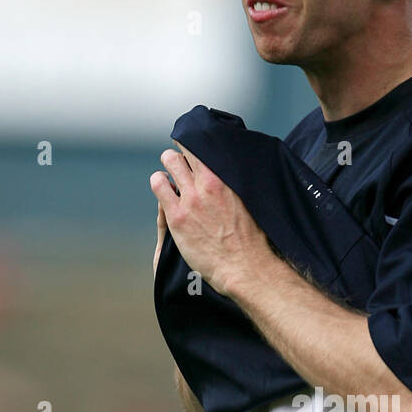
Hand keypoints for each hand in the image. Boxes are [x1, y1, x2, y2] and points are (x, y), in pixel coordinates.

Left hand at [149, 141, 269, 298]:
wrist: (245, 267)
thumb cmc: (252, 239)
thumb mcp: (249, 202)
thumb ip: (236, 184)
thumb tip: (231, 172)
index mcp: (228, 178)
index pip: (205, 146)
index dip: (197, 144)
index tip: (195, 150)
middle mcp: (209, 183)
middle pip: (184, 149)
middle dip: (180, 153)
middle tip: (181, 164)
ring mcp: (191, 198)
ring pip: (169, 161)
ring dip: (168, 165)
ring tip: (170, 176)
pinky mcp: (177, 216)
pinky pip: (158, 185)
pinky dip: (159, 182)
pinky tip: (164, 189)